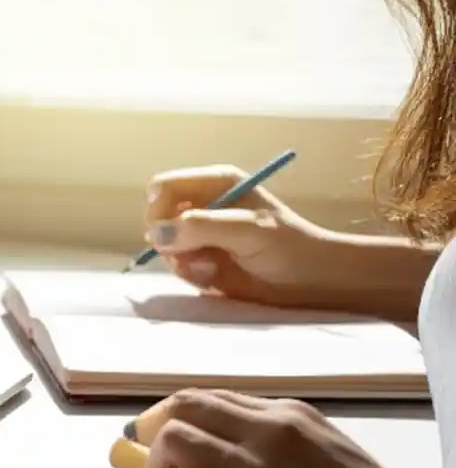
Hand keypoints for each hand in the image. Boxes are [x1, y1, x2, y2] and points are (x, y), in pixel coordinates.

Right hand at [145, 165, 343, 309]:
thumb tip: (155, 234)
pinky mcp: (203, 260)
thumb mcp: (247, 230)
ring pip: (165, 246)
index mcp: (214, 184)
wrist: (312, 283)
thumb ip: (201, 227)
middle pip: (158, 218)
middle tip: (195, 256)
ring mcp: (201, 234)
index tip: (170, 235)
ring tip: (212, 268)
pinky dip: (191, 275)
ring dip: (182, 262)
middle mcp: (203, 205)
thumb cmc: (288, 247)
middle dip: (170, 241)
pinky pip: (178, 266)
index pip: (164, 187)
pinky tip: (215, 277)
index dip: (159, 210)